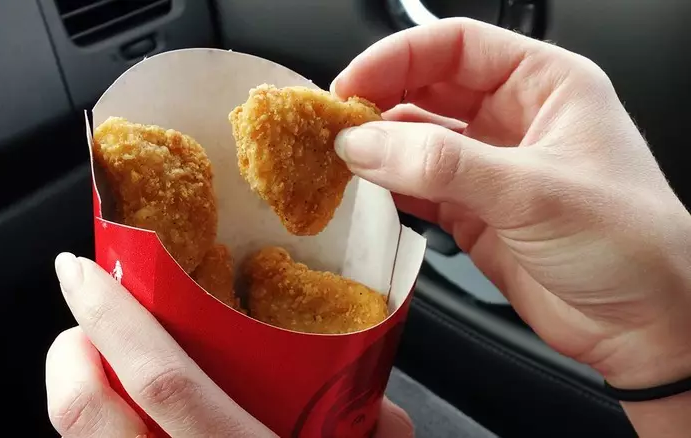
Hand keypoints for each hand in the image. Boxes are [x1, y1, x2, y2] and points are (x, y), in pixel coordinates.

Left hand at [45, 253, 413, 437]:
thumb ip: (368, 437)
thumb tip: (382, 413)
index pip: (163, 382)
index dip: (115, 319)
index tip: (84, 271)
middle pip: (84, 416)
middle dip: (70, 351)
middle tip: (86, 315)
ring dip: (77, 393)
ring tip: (94, 362)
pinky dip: (100, 437)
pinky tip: (124, 425)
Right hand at [331, 18, 690, 389]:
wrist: (646, 326)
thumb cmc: (629, 244)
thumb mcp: (532, 191)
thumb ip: (441, 165)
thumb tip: (364, 143)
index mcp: (544, 85)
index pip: (455, 47)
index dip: (398, 58)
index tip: (352, 85)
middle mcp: (514, 120)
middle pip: (428, 89)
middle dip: (379, 103)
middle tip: (334, 125)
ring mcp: (491, 168)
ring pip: (417, 141)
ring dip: (378, 149)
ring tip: (339, 161)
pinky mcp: (474, 213)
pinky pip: (418, 188)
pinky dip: (388, 189)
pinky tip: (365, 193)